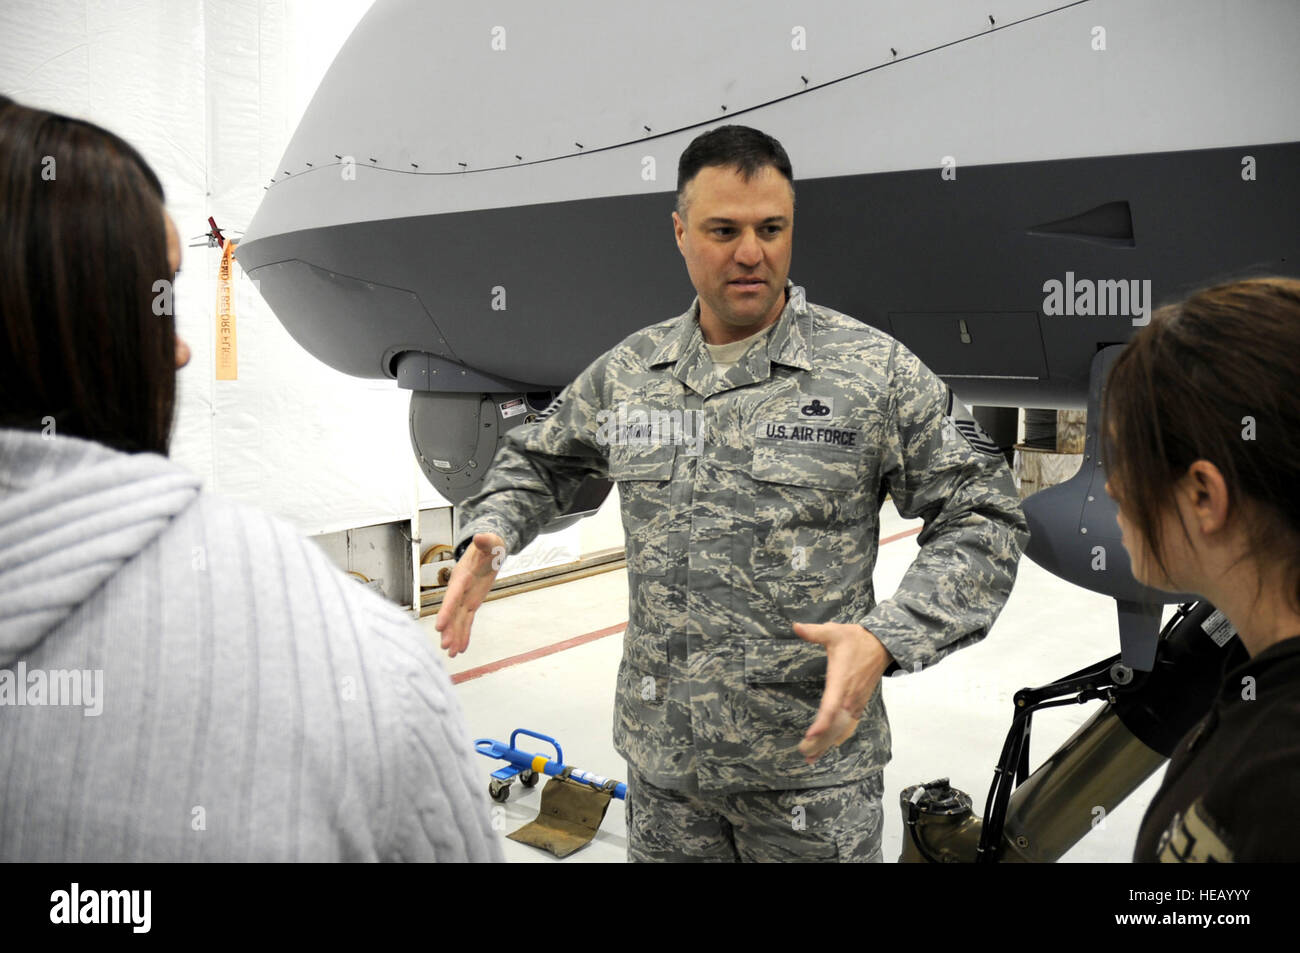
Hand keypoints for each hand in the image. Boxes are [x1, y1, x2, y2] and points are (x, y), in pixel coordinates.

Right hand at [434, 532, 506, 657]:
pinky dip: (464, 634)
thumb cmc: (490, 545)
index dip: (446, 611)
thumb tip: (481, 537)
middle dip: (448, 629)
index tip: (439, 626)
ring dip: (455, 636)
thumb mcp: (491, 542)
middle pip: (453, 612)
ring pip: (458, 620)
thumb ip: (486, 541)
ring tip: (451, 654)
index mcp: (462, 576)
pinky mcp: (472, 602)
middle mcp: (460, 589)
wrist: (489, 549)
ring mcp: (465, 597)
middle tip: (444, 646)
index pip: (452, 596)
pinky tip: (461, 648)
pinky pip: (467, 620)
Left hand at [793, 621, 893, 763]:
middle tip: (803, 751)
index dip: (822, 723)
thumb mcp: (834, 632)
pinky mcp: (859, 704)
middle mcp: (849, 697)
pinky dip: (840, 738)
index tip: (810, 735)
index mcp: (841, 681)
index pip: (831, 707)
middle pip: (835, 725)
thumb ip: (815, 632)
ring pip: (842, 729)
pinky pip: (850, 726)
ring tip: (811, 756)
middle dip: (820, 740)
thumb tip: (795, 626)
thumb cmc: (855, 639)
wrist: (881, 645)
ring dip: (827, 743)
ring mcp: (856, 703)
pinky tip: (830, 746)